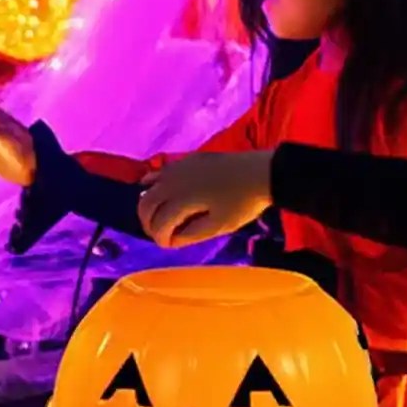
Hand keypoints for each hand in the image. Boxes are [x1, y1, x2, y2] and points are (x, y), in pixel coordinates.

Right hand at [138, 150, 273, 247]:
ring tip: (160, 218)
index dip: (160, 238)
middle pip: (146, 204)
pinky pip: (159, 172)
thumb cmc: (242, 203)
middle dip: (149, 223)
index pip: (159, 223)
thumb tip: (171, 240)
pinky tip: (157, 192)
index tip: (168, 246)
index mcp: (182, 199)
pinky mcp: (184, 160)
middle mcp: (173, 181)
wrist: (260, 173)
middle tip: (160, 235)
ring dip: (149, 205)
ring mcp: (177, 167)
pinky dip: (152, 185)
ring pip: (148, 188)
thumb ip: (191, 235)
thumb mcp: (219, 226)